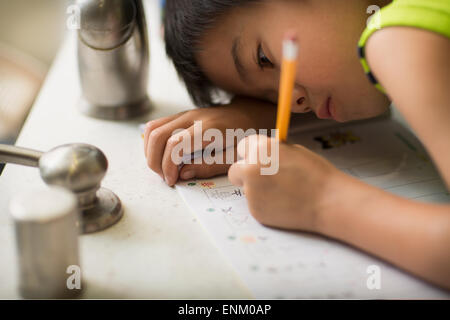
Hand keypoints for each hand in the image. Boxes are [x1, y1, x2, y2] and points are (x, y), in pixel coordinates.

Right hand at [143, 97, 275, 185]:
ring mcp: (184, 113)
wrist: (248, 115)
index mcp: (208, 128)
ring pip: (152, 129)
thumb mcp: (234, 158)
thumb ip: (209, 166)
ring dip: (151, 152)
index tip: (173, 181)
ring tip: (163, 169)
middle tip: (166, 178)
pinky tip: (163, 157)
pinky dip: (152, 143)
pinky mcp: (180, 116)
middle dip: (155, 161)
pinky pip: (157, 126)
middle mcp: (192, 117)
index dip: (168, 166)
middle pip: (158, 135)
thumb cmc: (244, 138)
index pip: (175, 145)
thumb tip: (183, 174)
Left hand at [228, 134, 341, 232]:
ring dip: (257, 189)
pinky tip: (283, 202)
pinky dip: (264, 204)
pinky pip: (254, 204)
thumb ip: (272, 151)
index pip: (242, 147)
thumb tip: (260, 154)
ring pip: (246, 189)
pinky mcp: (255, 210)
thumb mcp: (294, 151)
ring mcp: (251, 192)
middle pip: (235, 170)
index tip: (256, 158)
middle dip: (246, 173)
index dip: (251, 153)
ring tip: (283, 192)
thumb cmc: (315, 174)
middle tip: (263, 177)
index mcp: (261, 149)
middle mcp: (251, 169)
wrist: (328, 201)